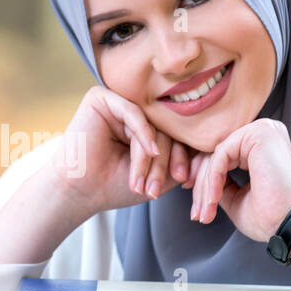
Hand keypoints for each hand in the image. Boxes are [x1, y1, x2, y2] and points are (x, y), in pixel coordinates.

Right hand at [51, 86, 196, 217]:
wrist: (79, 192)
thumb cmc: (113, 185)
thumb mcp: (157, 173)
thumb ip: (181, 160)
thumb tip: (211, 151)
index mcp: (143, 125)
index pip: (173, 133)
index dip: (182, 157)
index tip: (184, 181)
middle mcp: (132, 111)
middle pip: (164, 128)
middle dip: (165, 161)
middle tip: (159, 188)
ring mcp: (117, 102)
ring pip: (151, 123)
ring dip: (151, 157)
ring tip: (145, 183)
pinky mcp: (101, 98)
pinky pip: (134, 112)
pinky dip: (143, 134)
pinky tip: (149, 152)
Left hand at [188, 118, 290, 240]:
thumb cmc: (270, 216)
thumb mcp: (236, 197)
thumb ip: (220, 182)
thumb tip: (197, 178)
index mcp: (261, 144)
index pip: (221, 156)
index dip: (204, 182)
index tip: (197, 208)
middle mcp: (263, 131)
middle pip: (216, 155)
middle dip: (202, 187)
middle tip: (197, 214)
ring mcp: (262, 130)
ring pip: (215, 156)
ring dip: (205, 188)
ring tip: (205, 213)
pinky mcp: (259, 134)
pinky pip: (220, 155)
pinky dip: (212, 180)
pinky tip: (214, 200)